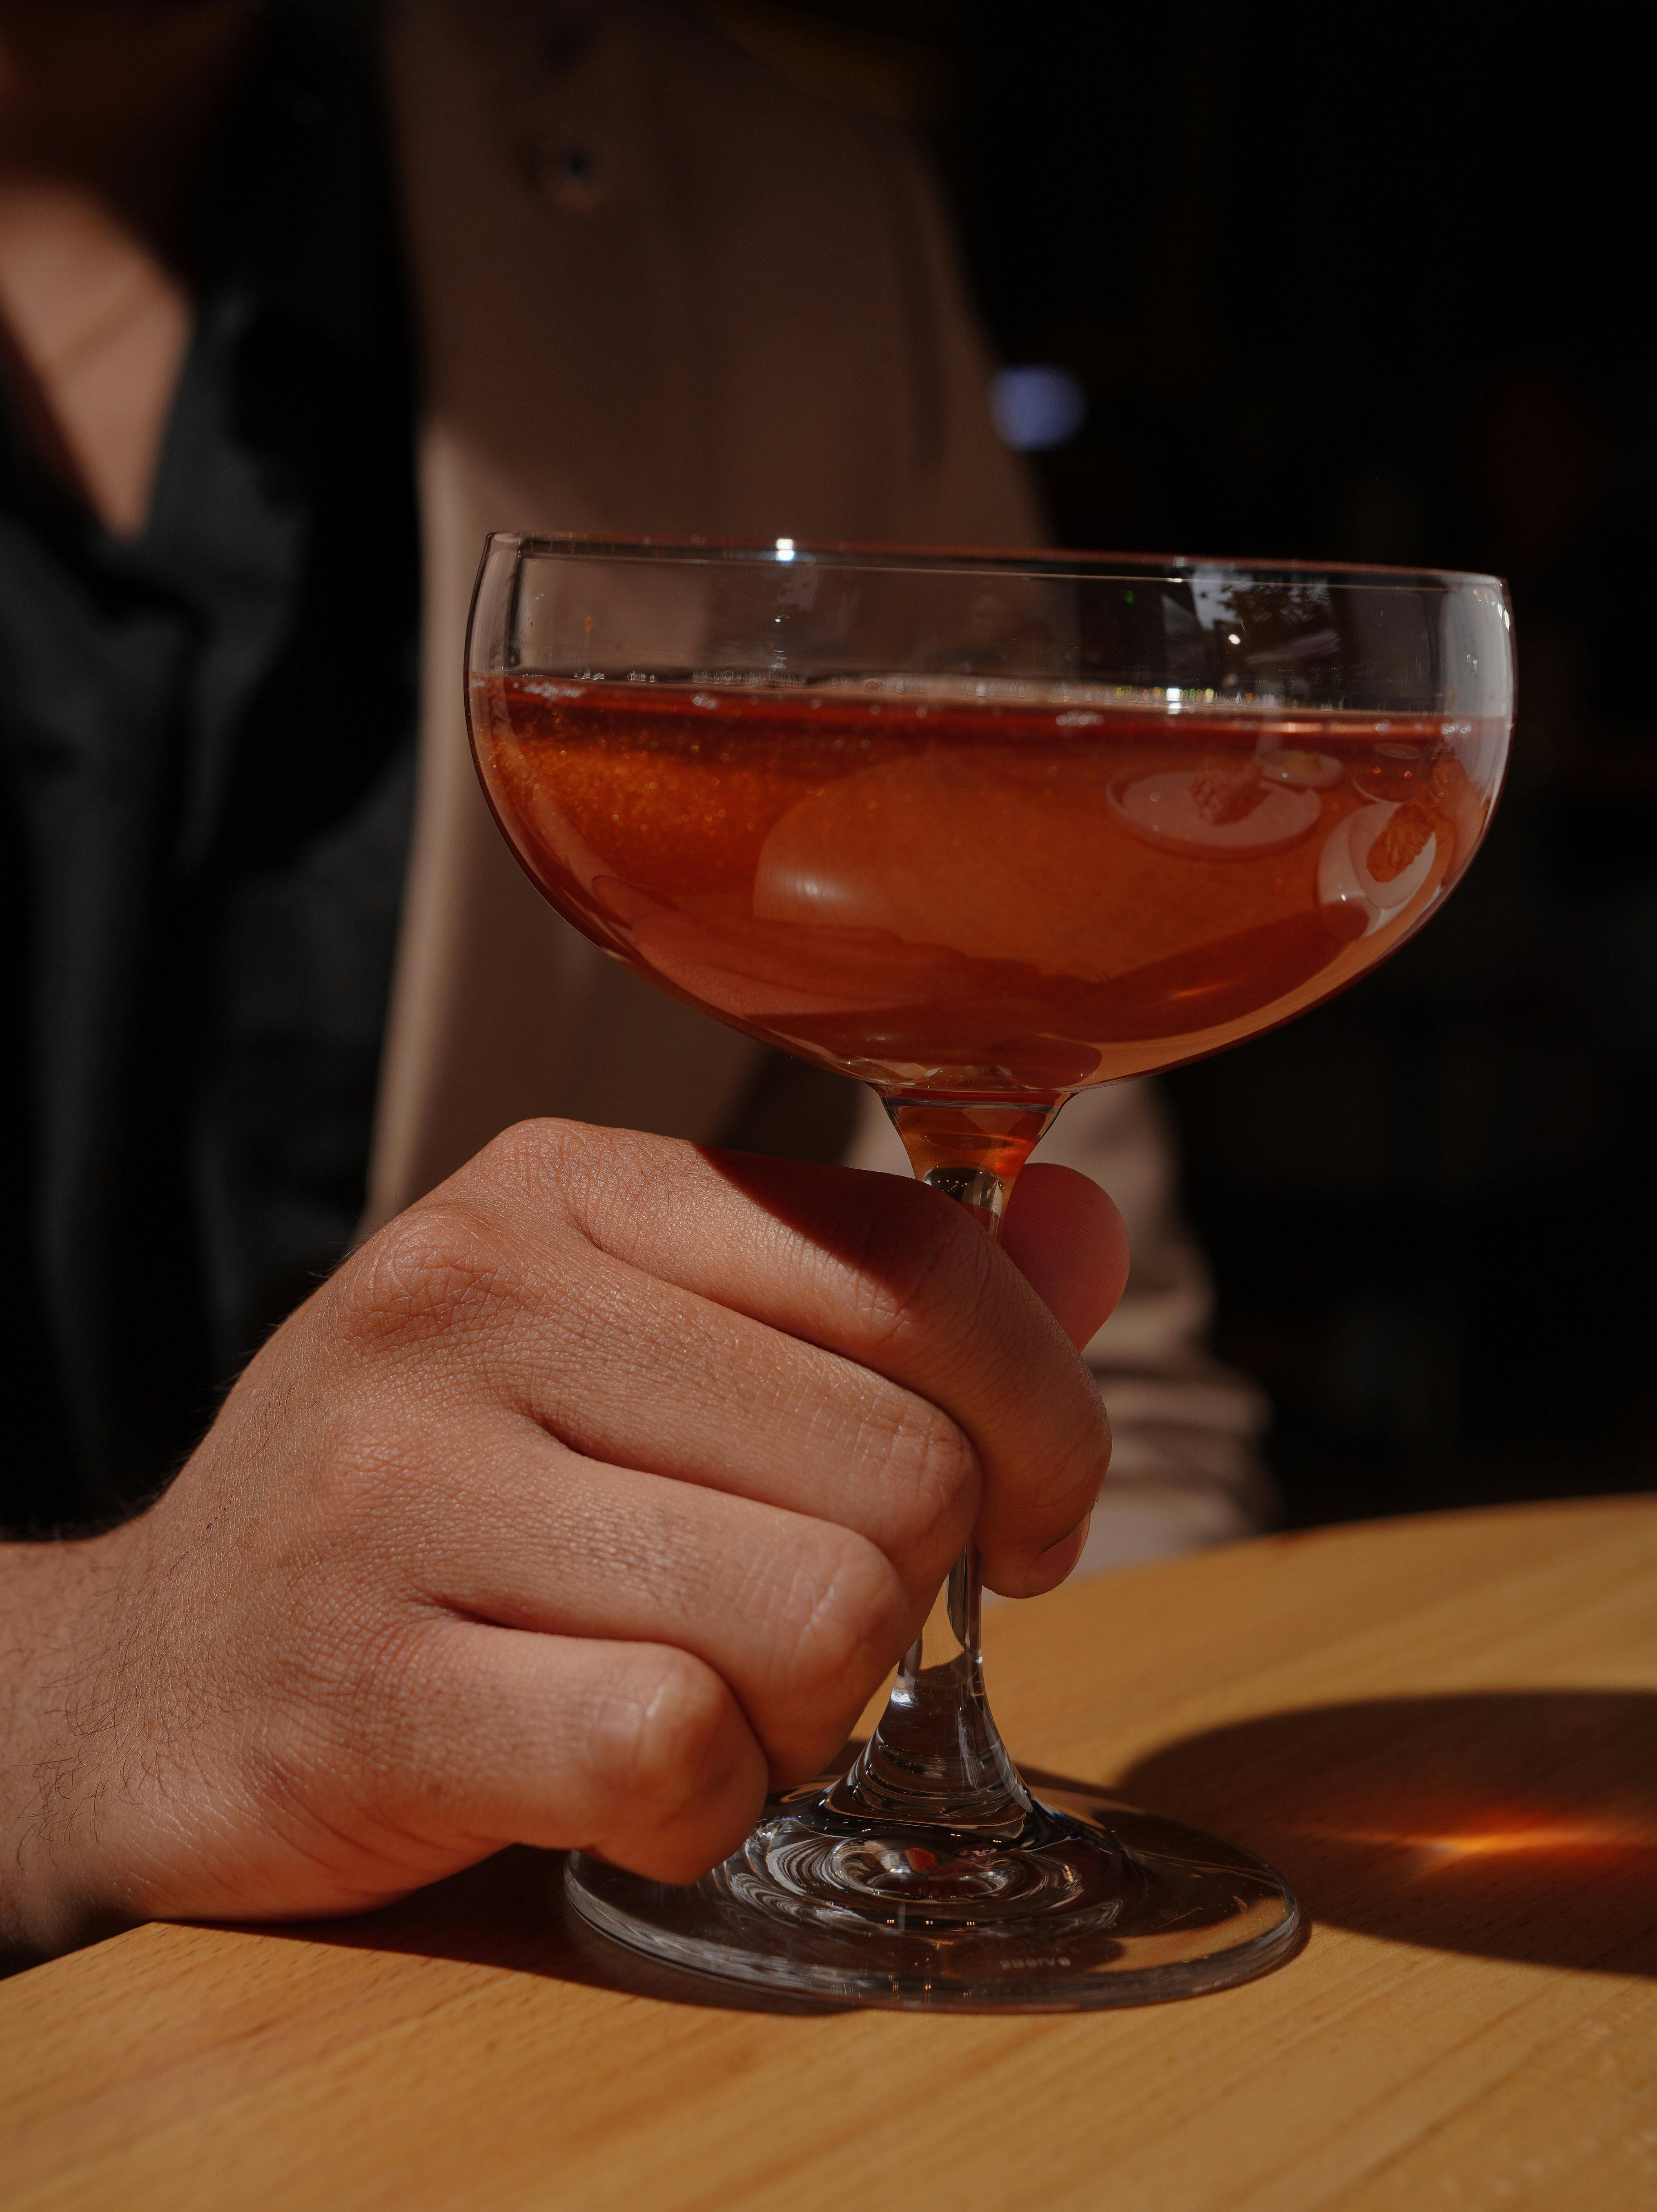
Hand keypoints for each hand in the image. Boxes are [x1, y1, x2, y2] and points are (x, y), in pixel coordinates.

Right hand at [0, 1121, 1125, 1954]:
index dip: (1039, 1414)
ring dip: (809, 1712)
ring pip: (823, 1615)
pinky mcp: (365, 1683)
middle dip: (902, 1588)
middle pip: (903, 1466)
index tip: (1017, 1514)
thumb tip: (1091, 1231)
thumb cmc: (448, 1503)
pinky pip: (678, 1753)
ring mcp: (401, 1486)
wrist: (156, 1671)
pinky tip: (623, 1783)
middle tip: (792, 1623)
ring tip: (696, 1693)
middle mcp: (473, 1297)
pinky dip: (701, 1809)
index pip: (919, 1263)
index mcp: (567, 1189)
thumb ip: (880, 1299)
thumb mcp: (646, 1346)